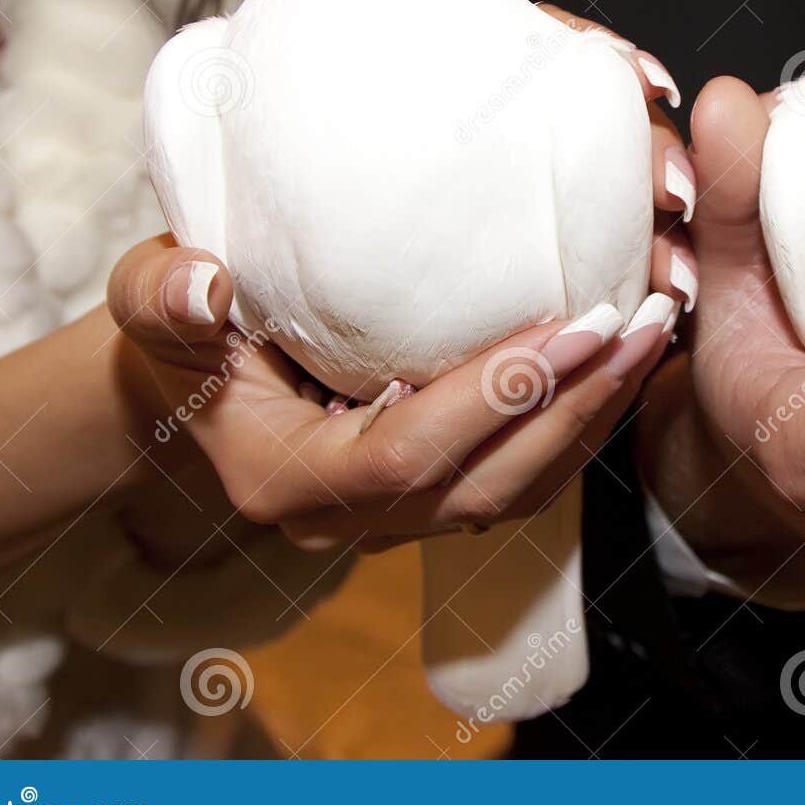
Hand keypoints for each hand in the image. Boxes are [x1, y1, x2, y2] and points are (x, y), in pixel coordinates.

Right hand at [110, 14, 689, 552]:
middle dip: (575, 407)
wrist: (192, 385)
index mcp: (286, 481)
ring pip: (523, 490)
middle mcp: (352, 520)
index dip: (495, 398)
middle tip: (643, 323)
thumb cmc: (176, 338)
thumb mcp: (148, 303)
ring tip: (656, 333)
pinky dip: (584, 421)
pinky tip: (626, 358)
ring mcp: (401, 518)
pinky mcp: (439, 493)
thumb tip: (203, 284)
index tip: (569, 325)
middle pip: (489, 485)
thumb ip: (162, 297)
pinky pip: (527, 474)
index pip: (408, 455)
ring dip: (597, 415)